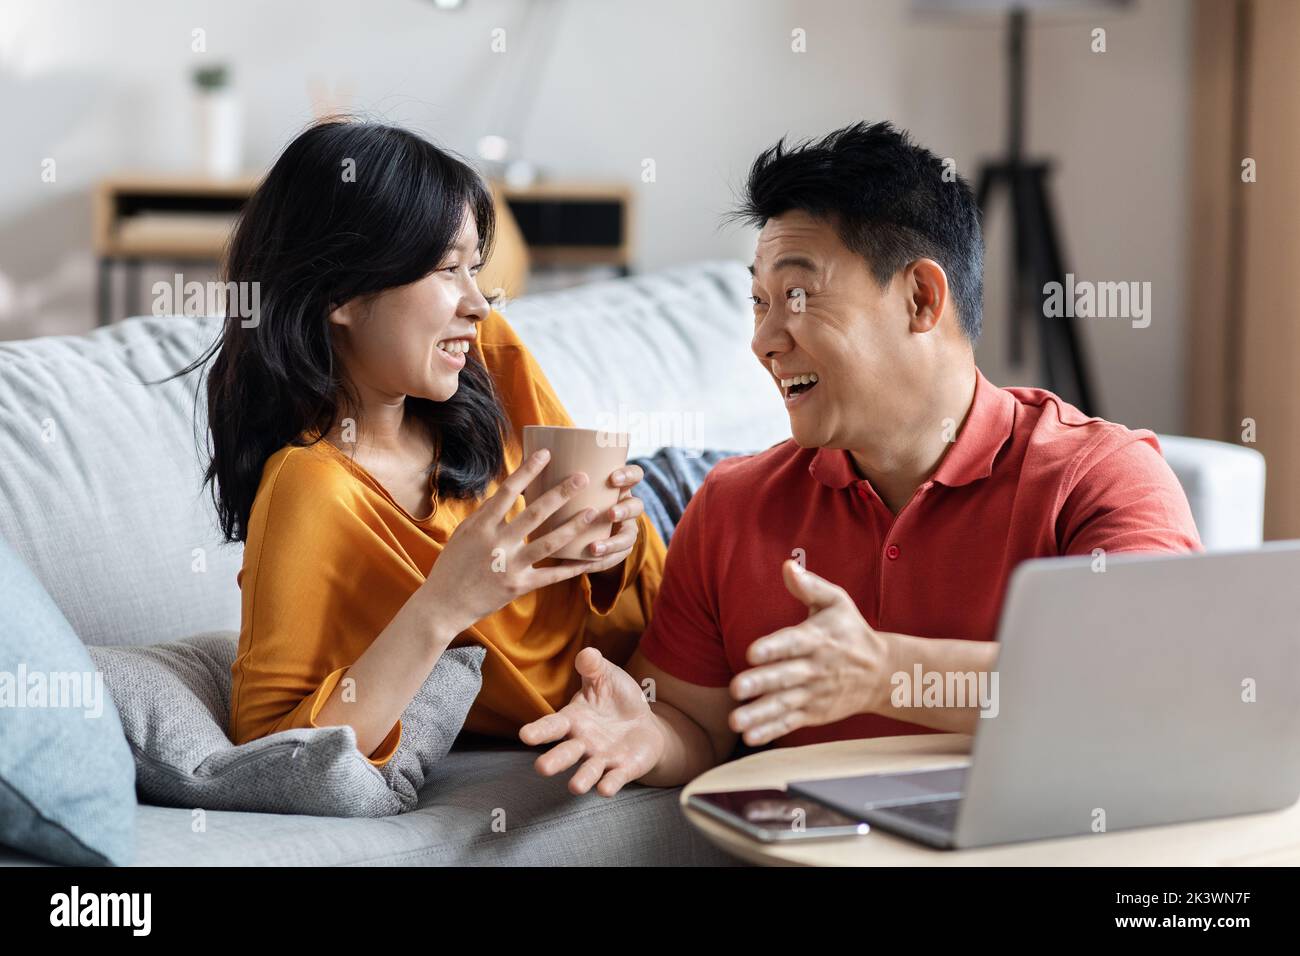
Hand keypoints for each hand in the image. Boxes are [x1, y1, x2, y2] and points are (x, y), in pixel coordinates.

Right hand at [419, 449, 615, 639]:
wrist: (443, 604)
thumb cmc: (453, 565)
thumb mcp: (463, 534)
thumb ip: (486, 514)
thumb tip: (509, 492)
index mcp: (480, 526)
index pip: (507, 492)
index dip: (527, 471)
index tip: (546, 454)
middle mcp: (496, 544)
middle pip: (534, 514)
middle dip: (560, 494)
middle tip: (582, 477)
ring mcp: (509, 566)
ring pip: (548, 543)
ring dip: (572, 527)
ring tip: (593, 511)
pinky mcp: (518, 587)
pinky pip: (550, 576)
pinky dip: (571, 568)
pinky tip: (590, 559)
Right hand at [519, 647, 664, 796]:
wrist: (644, 722)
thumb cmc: (616, 698)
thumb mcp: (606, 677)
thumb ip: (594, 667)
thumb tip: (587, 653)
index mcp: (574, 720)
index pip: (553, 725)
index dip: (539, 730)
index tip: (525, 735)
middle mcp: (583, 743)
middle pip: (565, 753)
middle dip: (555, 761)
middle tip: (542, 768)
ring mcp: (602, 758)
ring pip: (588, 771)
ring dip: (582, 779)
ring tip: (575, 787)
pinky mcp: (623, 769)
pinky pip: (615, 778)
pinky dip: (610, 785)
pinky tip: (605, 789)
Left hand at [560, 463, 645, 575]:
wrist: (578, 531)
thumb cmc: (571, 503)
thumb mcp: (570, 490)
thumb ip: (557, 481)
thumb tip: (525, 469)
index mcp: (617, 487)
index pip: (635, 475)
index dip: (628, 475)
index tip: (612, 478)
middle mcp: (626, 507)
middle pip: (637, 505)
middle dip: (625, 510)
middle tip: (610, 513)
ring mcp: (625, 530)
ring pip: (630, 536)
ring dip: (614, 542)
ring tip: (594, 548)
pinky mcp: (618, 551)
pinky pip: (617, 559)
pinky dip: (602, 562)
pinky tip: (587, 565)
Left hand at [728, 560, 894, 745]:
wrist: (882, 673)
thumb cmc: (850, 631)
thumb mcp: (836, 602)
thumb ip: (810, 586)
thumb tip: (788, 566)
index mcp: (817, 639)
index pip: (793, 643)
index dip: (773, 648)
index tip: (752, 653)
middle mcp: (815, 668)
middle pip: (785, 677)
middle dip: (760, 683)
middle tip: (736, 688)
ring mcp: (814, 693)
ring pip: (784, 704)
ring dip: (759, 714)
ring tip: (736, 721)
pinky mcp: (813, 712)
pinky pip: (790, 722)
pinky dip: (771, 730)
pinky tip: (751, 736)